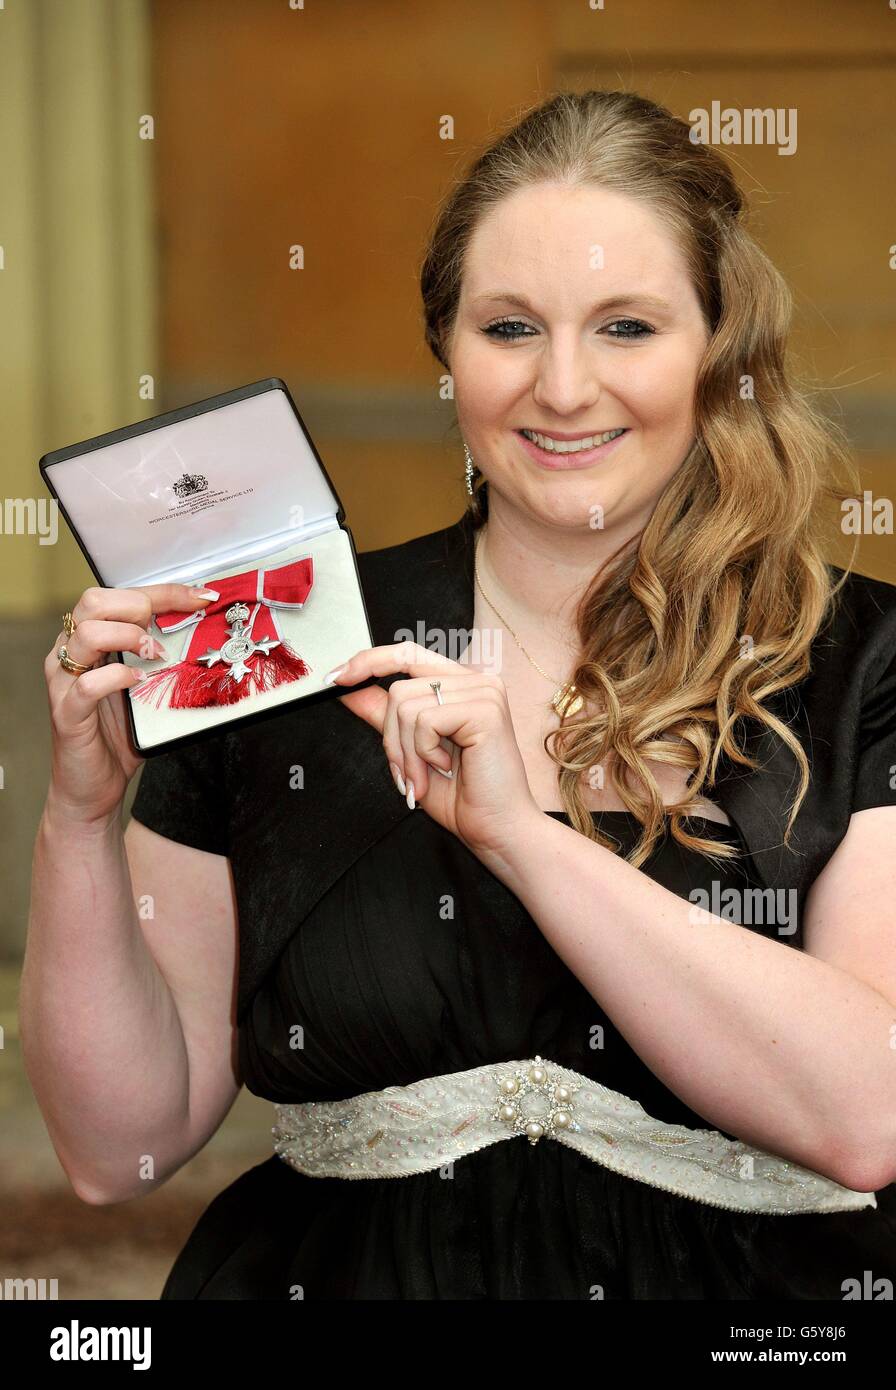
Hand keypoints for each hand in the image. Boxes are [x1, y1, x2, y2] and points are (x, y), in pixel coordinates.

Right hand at [43, 583, 215, 826]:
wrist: (93, 788)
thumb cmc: (118, 735)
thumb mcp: (145, 688)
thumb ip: (161, 659)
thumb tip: (208, 636)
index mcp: (89, 641)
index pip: (121, 597)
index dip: (165, 592)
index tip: (202, 597)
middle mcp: (70, 654)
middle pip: (94, 601)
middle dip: (140, 606)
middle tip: (165, 632)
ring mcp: (63, 682)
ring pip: (87, 634)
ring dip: (129, 638)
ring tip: (154, 657)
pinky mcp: (66, 713)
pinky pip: (87, 685)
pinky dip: (118, 679)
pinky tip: (138, 683)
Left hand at [327, 640, 541, 859]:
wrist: (496, 830)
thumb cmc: (462, 796)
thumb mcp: (409, 751)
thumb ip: (383, 716)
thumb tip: (348, 689)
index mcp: (459, 685)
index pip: (406, 653)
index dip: (368, 661)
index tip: (334, 678)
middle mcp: (475, 681)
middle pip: (399, 686)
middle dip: (390, 738)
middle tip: (406, 774)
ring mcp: (484, 691)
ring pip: (406, 704)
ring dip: (406, 752)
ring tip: (427, 776)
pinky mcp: (486, 709)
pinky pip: (425, 720)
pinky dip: (424, 752)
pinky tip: (448, 767)